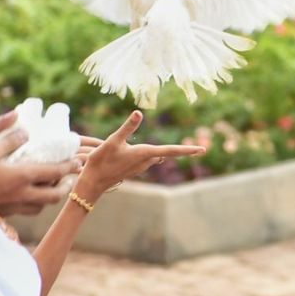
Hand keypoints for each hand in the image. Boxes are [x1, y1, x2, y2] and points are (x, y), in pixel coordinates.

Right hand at [0, 127, 80, 214]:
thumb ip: (9, 139)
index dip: (68, 167)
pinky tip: (29, 198)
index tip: (77, 162)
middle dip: (66, 187)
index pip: (54, 172)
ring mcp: (15, 207)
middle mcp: (24, 194)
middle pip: (54, 195)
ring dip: (51, 197)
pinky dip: (35, 205)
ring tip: (52, 188)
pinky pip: (28, 211)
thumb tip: (25, 130)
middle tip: (70, 178)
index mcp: (23, 176)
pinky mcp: (5, 214)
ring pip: (42, 206)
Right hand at [73, 111, 203, 202]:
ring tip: (185, 152)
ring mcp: (140, 167)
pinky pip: (149, 160)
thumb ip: (127, 127)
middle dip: (182, 151)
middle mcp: (145, 162)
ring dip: (168, 153)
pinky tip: (156, 154)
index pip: (170, 150)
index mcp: (144, 154)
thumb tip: (138, 112)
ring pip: (157, 157)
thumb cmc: (101, 161)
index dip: (187, 150)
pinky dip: (155, 155)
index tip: (202, 150)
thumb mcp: (113, 141)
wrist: (93, 183)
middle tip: (200, 150)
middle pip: (167, 154)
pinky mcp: (133, 169)